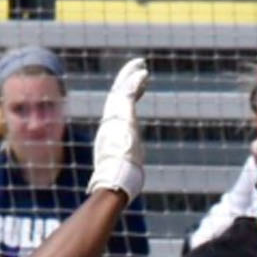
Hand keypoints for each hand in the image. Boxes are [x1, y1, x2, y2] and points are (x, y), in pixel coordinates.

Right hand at [89, 58, 148, 199]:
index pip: (118, 111)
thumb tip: (126, 189)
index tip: (133, 91)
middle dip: (127, 83)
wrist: (115, 177)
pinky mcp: (124, 115)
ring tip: (142, 68)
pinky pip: (129, 93)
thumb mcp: (120, 172)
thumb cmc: (117, 179)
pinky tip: (143, 73)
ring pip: (124, 91)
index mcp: (112, 132)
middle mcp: (112, 122)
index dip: (125, 99)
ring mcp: (117, 118)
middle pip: (119, 97)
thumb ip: (123, 172)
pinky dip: (135, 82)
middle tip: (137, 72)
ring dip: (132, 78)